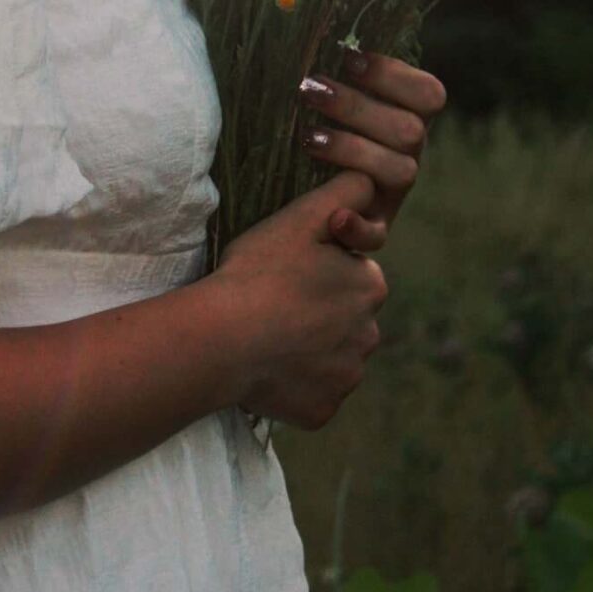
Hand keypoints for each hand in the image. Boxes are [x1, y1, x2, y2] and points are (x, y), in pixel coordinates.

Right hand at [206, 170, 390, 429]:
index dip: (317, 272)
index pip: (351, 276)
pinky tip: (265, 371)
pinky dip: (294, 386)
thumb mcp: (300, 217)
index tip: (284, 274)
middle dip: (318, 314)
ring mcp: (347, 378)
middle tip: (273, 305)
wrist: (221, 341)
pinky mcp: (323, 411)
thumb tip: (371, 180)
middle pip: (345, 320)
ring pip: (330, 359)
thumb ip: (345, 191)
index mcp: (370, 286)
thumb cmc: (257, 273)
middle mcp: (370, 335)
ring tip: (265, 338)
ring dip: (307, 351)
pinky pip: (312, 395)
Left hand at [298, 49, 447, 237]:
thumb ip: (332, 72)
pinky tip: (333, 216)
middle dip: (358, 106)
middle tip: (308, 89)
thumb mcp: (324, 103)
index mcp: (405, 119)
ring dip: (354, 151)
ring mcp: (392, 195)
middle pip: (410, 130)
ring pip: (401, 172)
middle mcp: (407, 156)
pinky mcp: (372, 230)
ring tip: (307, 137)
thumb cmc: (308, 134)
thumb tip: (306, 14)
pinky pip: (376, 235)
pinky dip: (357, 227)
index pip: (429, 95)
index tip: (347, 58)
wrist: (295, 203)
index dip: (393, 75)